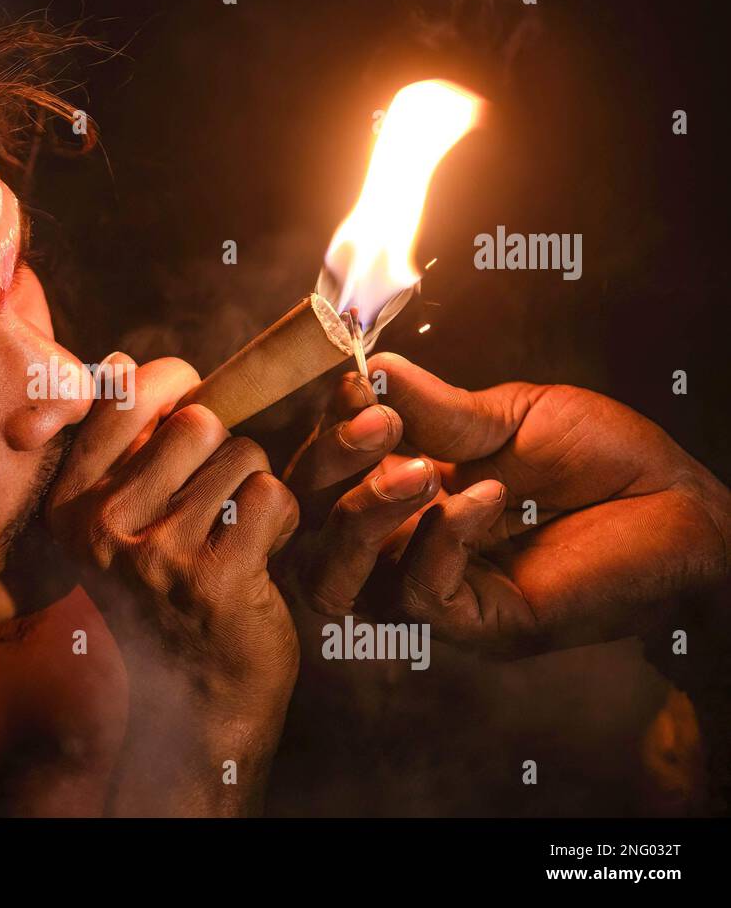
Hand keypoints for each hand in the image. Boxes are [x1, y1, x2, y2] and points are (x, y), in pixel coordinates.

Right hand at [46, 355, 299, 813]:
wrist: (200, 698)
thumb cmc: (168, 592)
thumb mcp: (121, 521)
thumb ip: (118, 444)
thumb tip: (120, 361)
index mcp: (69, 502)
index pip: (125, 392)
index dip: (175, 386)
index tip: (191, 420)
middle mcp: (99, 526)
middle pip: (196, 421)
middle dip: (224, 453)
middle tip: (214, 504)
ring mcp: (153, 553)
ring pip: (240, 455)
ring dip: (255, 488)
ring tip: (235, 534)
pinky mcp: (211, 576)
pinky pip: (269, 495)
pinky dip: (280, 518)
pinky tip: (259, 554)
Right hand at [350, 354, 730, 656]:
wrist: (683, 512)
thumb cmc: (601, 460)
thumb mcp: (510, 416)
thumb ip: (436, 408)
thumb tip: (369, 368)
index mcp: (401, 490)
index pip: (320, 475)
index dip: (322, 432)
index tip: (351, 383)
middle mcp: (400, 542)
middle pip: (307, 530)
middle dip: (327, 470)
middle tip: (377, 423)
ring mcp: (432, 586)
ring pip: (338, 579)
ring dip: (361, 518)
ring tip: (419, 469)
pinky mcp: (474, 622)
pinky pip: (418, 595)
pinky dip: (439, 541)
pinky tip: (487, 498)